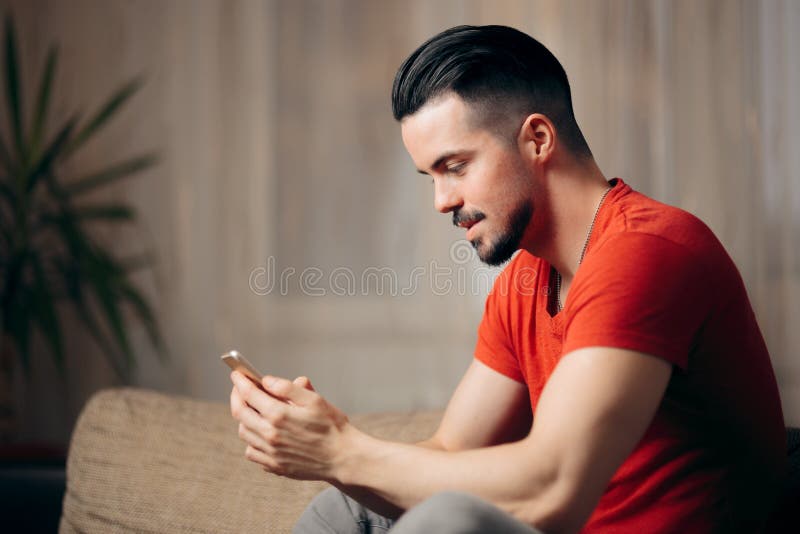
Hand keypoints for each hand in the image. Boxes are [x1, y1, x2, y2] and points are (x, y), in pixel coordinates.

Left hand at [229, 371, 353, 481]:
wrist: (343, 457)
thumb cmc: (332, 426)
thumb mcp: (314, 399)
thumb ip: (288, 388)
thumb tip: (267, 381)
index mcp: (279, 415)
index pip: (249, 394)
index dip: (240, 381)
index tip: (237, 374)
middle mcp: (270, 435)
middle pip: (240, 413)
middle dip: (237, 397)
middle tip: (240, 389)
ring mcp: (270, 453)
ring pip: (244, 433)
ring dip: (244, 418)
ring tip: (253, 410)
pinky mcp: (274, 466)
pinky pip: (252, 451)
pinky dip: (252, 440)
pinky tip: (262, 433)